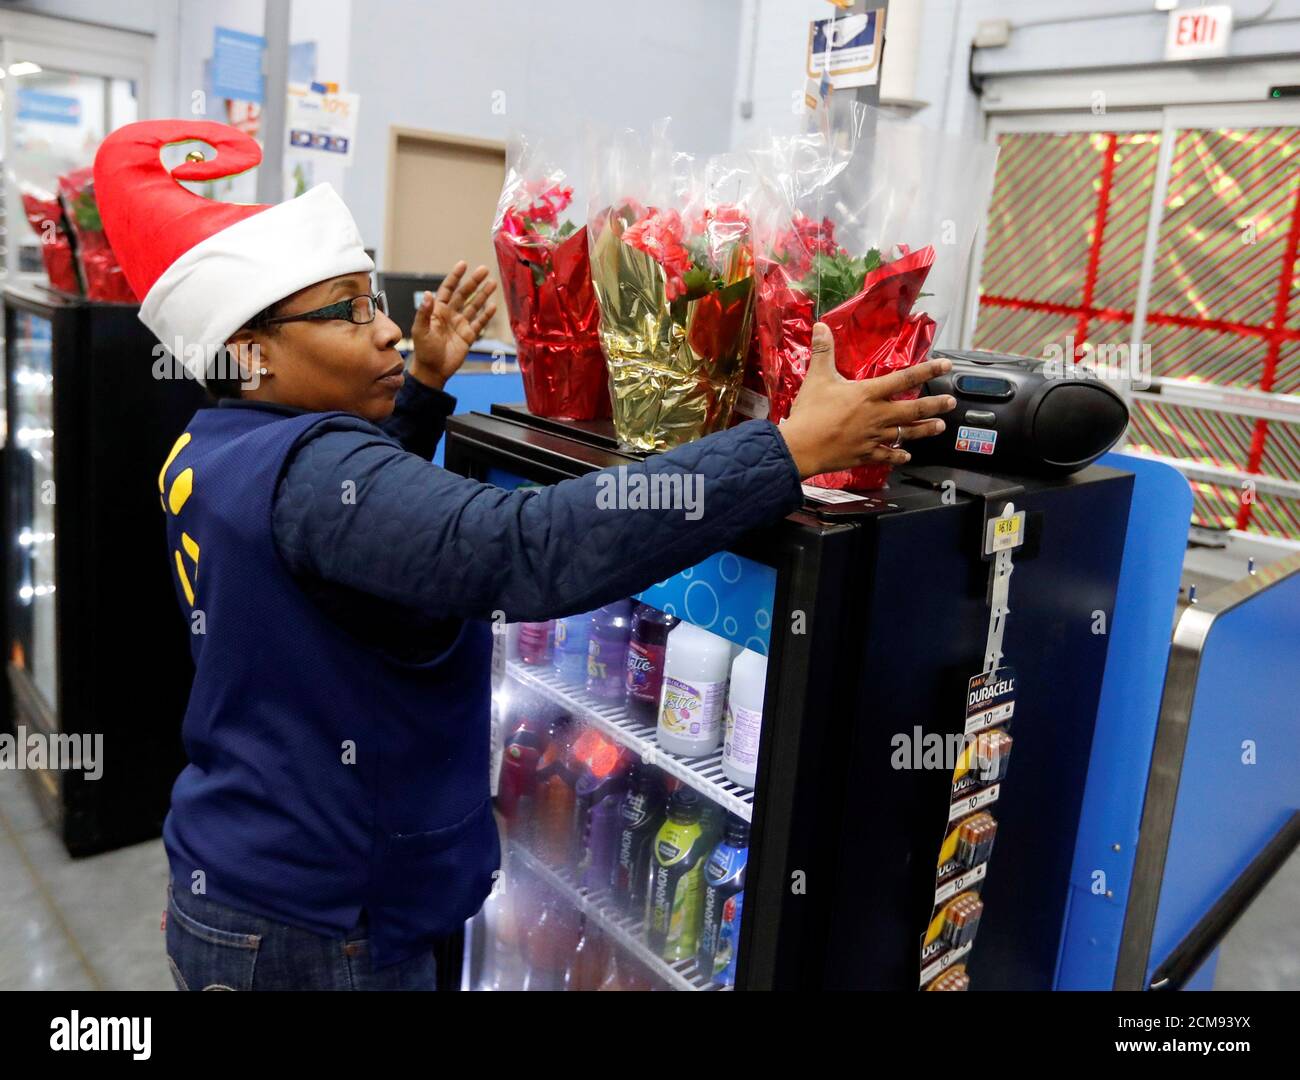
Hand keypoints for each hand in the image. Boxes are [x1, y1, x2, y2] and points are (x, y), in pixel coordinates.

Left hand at [409, 260, 498, 390]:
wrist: (433, 371)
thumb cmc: (423, 351)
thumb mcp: (420, 330)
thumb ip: (424, 312)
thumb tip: (428, 294)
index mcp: (437, 311)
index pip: (448, 289)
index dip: (455, 277)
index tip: (463, 265)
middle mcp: (450, 315)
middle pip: (464, 294)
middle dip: (474, 282)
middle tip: (484, 270)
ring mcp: (460, 325)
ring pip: (474, 306)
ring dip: (483, 295)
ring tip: (492, 283)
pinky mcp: (468, 336)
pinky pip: (479, 323)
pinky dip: (486, 315)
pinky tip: (493, 306)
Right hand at [779, 322, 955, 478]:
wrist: (800, 447)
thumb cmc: (810, 413)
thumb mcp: (817, 377)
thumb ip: (823, 351)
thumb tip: (821, 326)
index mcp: (868, 394)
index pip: (904, 379)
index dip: (927, 370)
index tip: (945, 366)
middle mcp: (877, 415)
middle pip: (914, 410)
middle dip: (935, 405)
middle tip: (950, 402)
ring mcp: (873, 436)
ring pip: (906, 433)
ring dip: (925, 429)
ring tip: (939, 426)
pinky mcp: (865, 454)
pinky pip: (887, 455)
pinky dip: (898, 455)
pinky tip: (906, 455)